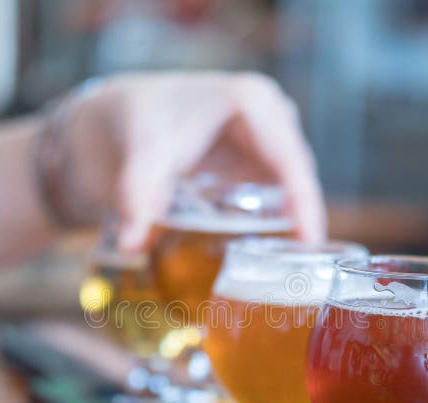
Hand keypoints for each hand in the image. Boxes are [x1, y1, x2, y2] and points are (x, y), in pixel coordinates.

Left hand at [56, 71, 325, 249]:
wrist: (117, 118)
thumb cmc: (135, 122)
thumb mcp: (140, 156)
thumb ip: (137, 197)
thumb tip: (130, 244)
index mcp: (253, 102)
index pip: (291, 160)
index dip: (306, 204)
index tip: (311, 245)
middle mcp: (271, 115)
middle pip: (298, 177)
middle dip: (303, 223)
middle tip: (299, 275)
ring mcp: (269, 139)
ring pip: (292, 189)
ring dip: (292, 227)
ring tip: (292, 274)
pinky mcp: (259, 162)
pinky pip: (279, 196)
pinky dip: (277, 225)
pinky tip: (271, 258)